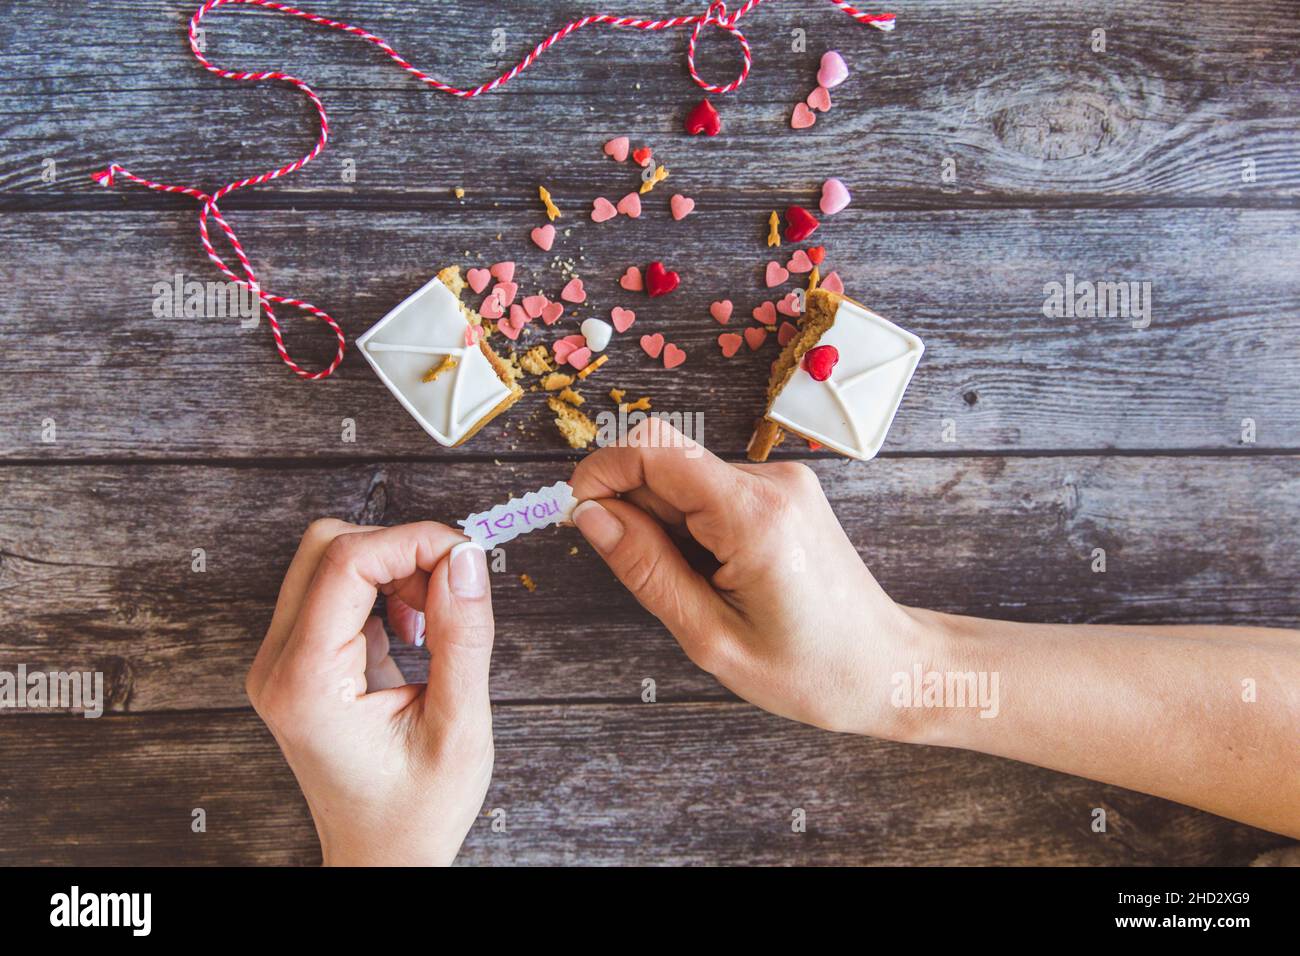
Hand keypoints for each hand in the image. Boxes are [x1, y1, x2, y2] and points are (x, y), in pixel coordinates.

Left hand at [246, 519, 493, 865]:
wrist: (380, 859)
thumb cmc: (417, 811)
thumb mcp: (458, 728)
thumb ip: (463, 638)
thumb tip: (467, 558)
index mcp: (306, 684)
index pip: (347, 562)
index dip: (415, 541)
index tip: (469, 559)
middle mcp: (276, 665)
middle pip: (327, 545)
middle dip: (400, 550)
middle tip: (450, 592)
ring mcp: (278, 662)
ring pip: (328, 559)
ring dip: (392, 569)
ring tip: (431, 623)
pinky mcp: (296, 660)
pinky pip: (333, 588)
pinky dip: (381, 589)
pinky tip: (411, 633)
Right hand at [568, 418, 934, 738]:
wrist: (886, 668)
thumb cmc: (808, 670)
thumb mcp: (710, 637)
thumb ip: (646, 569)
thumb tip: (590, 516)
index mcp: (755, 517)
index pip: (656, 450)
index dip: (603, 471)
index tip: (580, 514)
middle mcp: (773, 482)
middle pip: (668, 465)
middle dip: (635, 512)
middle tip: (647, 578)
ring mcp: (784, 482)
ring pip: (687, 482)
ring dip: (667, 526)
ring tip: (698, 588)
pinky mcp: (785, 492)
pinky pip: (713, 492)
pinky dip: (694, 529)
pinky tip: (717, 576)